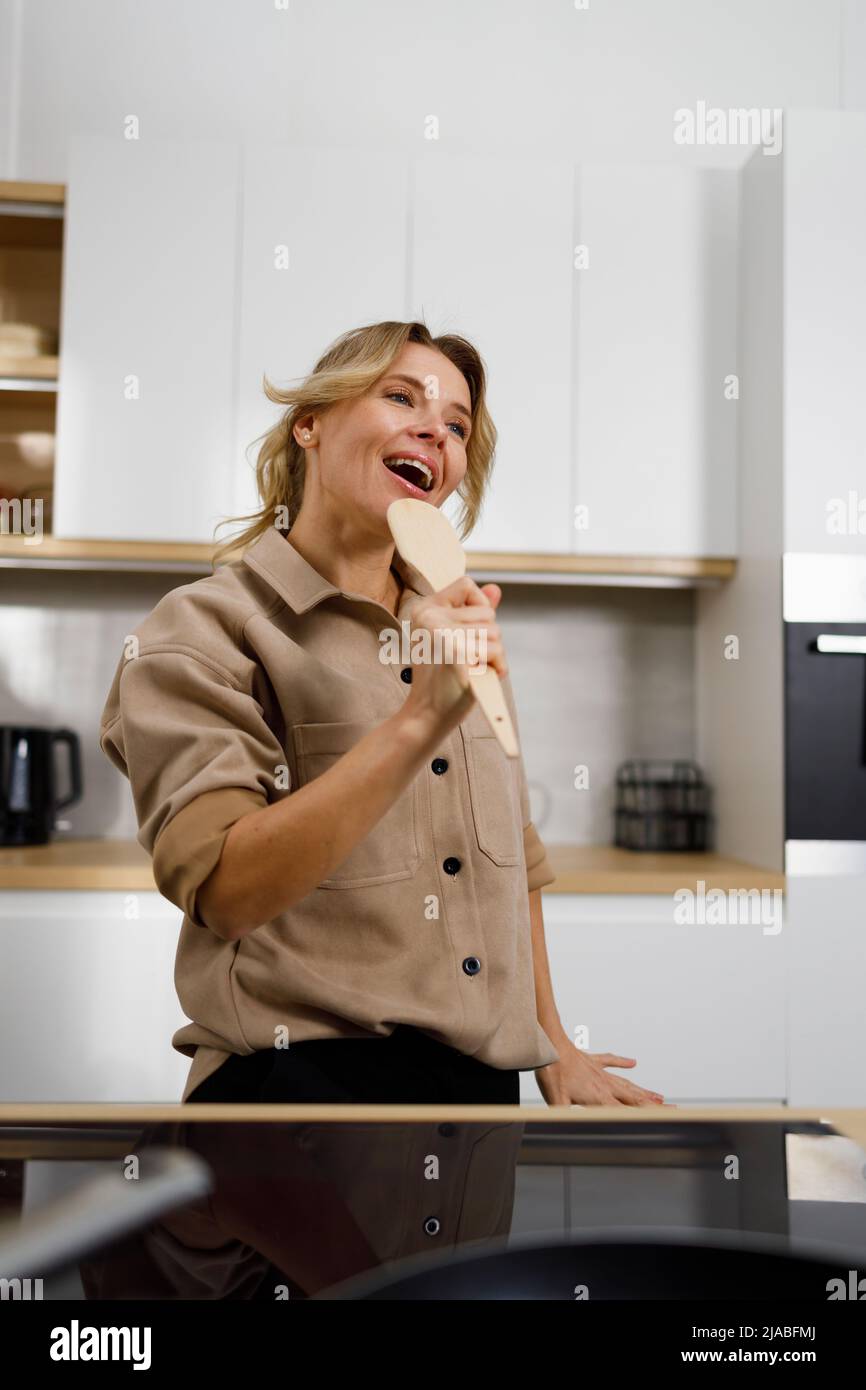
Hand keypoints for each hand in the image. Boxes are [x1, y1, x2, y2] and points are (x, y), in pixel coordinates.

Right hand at [402, 578, 506, 738]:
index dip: (478, 605)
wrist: (425, 715)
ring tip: (473, 669)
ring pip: (495, 632)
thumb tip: (495, 589)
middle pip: (487, 612)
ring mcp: (442, 633)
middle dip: (488, 638)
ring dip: (493, 655)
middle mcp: (429, 616)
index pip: (465, 584)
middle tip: (468, 659)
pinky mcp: (456, 652)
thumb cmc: (440, 679)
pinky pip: (496, 651)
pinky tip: (479, 677)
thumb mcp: (453, 638)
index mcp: (423, 608)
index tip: (468, 632)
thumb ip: (473, 612)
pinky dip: (497, 667)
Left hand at [535, 1037, 674, 1107]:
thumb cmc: (553, 1072)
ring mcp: (599, 1071)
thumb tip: (570, 1133)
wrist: (550, 1045)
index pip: (628, 1111)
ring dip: (643, 1090)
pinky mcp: (592, 1061)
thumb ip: (566, 1119)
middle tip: (674, 1109)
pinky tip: (632, 1062)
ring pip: (626, 1083)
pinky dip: (622, 1062)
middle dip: (654, 1106)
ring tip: (659, 1096)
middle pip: (634, 1098)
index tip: (666, 1120)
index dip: (647, 1117)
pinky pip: (610, 1061)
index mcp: (599, 1097)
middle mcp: (604, 1084)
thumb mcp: (557, 1102)